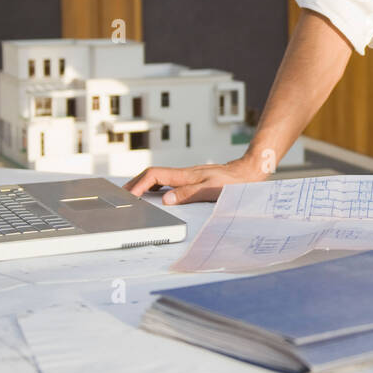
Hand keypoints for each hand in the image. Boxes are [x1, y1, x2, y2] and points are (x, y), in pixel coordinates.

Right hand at [123, 156, 268, 204]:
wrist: (248, 172)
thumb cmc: (233, 182)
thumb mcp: (211, 189)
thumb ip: (188, 194)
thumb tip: (166, 200)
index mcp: (184, 175)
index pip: (154, 175)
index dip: (138, 185)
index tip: (129, 196)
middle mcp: (183, 174)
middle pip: (152, 175)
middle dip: (135, 183)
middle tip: (123, 195)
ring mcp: (187, 176)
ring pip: (159, 178)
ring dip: (145, 185)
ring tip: (135, 196)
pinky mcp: (193, 180)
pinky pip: (168, 182)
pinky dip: (157, 188)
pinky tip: (157, 196)